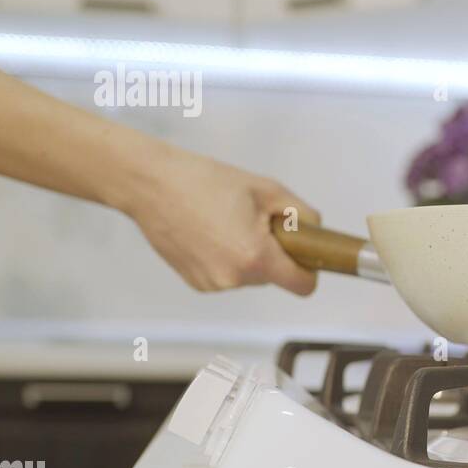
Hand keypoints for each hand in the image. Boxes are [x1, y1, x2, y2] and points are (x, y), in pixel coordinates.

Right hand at [123, 149, 320, 294]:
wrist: (151, 184)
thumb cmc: (206, 182)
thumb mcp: (268, 190)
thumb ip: (303, 215)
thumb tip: (316, 233)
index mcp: (255, 257)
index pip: (303, 286)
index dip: (310, 269)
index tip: (305, 253)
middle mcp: (233, 279)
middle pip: (275, 277)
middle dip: (275, 253)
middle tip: (256, 220)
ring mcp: (212, 284)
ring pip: (250, 276)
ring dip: (249, 254)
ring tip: (227, 222)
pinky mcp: (196, 283)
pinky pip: (228, 275)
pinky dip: (227, 258)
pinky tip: (209, 232)